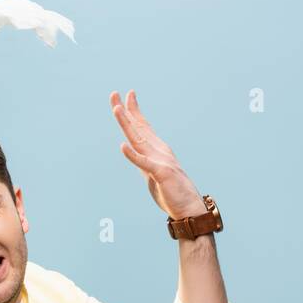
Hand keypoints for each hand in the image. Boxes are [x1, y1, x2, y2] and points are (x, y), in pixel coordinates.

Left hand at [110, 89, 205, 218]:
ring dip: (127, 124)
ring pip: (139, 139)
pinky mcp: (160, 174)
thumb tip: (133, 154)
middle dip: (125, 111)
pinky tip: (123, 146)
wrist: (189, 208)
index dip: (133, 112)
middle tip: (114, 93)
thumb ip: (144, 162)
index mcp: (157, 150)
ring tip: (116, 110)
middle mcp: (158, 151)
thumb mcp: (153, 173)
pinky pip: (144, 163)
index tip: (125, 97)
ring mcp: (160, 161)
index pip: (142, 127)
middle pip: (138, 127)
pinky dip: (133, 155)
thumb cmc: (172, 193)